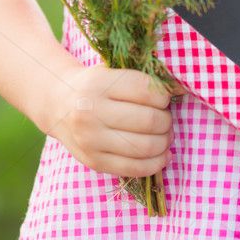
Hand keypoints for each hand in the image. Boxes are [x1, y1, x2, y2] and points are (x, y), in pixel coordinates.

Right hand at [49, 64, 184, 178]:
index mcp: (99, 84)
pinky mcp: (94, 162)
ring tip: (165, 135)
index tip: (166, 98)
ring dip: (164, 142)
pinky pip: (133, 168)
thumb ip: (143, 79)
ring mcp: (91, 140)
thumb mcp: (113, 71)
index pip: (146, 90)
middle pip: (148, 120)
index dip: (164, 95)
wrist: (59, 104)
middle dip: (167, 121)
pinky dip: (155, 163)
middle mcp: (92, 112)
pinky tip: (162, 155)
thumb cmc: (95, 85)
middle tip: (167, 119)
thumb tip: (180, 89)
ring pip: (144, 146)